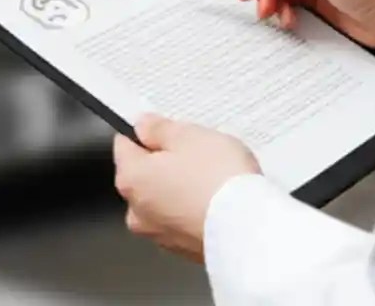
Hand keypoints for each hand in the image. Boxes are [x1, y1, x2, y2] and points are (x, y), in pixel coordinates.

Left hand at [113, 115, 260, 262]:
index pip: (125, 145)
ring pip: (165, 198)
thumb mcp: (188, 136)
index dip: (147, 133)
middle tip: (198, 152)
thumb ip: (159, 129)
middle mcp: (137, 211)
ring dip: (182, 187)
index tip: (166, 129)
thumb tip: (144, 127)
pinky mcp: (184, 247)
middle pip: (145, 175)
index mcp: (131, 179)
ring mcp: (160, 234)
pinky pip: (183, 218)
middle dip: (167, 162)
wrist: (250, 228)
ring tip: (214, 177)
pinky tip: (218, 199)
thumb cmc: (219, 181)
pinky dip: (195, 208)